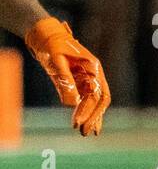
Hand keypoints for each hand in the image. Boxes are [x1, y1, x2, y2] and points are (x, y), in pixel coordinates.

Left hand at [23, 18, 110, 135]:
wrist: (47, 36)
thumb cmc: (52, 46)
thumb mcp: (57, 61)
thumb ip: (65, 81)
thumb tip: (71, 103)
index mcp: (94, 68)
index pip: (95, 95)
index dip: (88, 110)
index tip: (76, 123)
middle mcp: (95, 75)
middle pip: (99, 101)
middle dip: (93, 117)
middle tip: (84, 133)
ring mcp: (89, 79)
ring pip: (96, 103)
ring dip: (92, 118)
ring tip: (86, 133)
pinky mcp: (81, 83)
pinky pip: (88, 101)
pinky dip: (88, 112)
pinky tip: (88, 125)